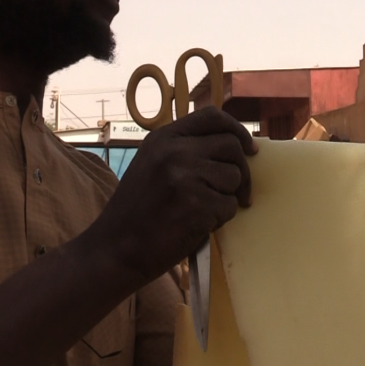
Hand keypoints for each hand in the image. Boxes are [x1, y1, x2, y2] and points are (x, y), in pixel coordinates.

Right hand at [92, 106, 257, 282]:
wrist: (115, 248)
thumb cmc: (137, 212)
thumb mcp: (152, 165)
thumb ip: (185, 151)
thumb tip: (234, 147)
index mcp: (163, 138)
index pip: (212, 117)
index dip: (237, 130)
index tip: (249, 148)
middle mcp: (174, 151)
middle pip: (231, 146)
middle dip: (243, 170)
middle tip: (241, 192)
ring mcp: (185, 176)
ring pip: (234, 177)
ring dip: (228, 197)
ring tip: (202, 211)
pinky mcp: (196, 204)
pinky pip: (229, 207)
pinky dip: (219, 220)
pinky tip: (196, 225)